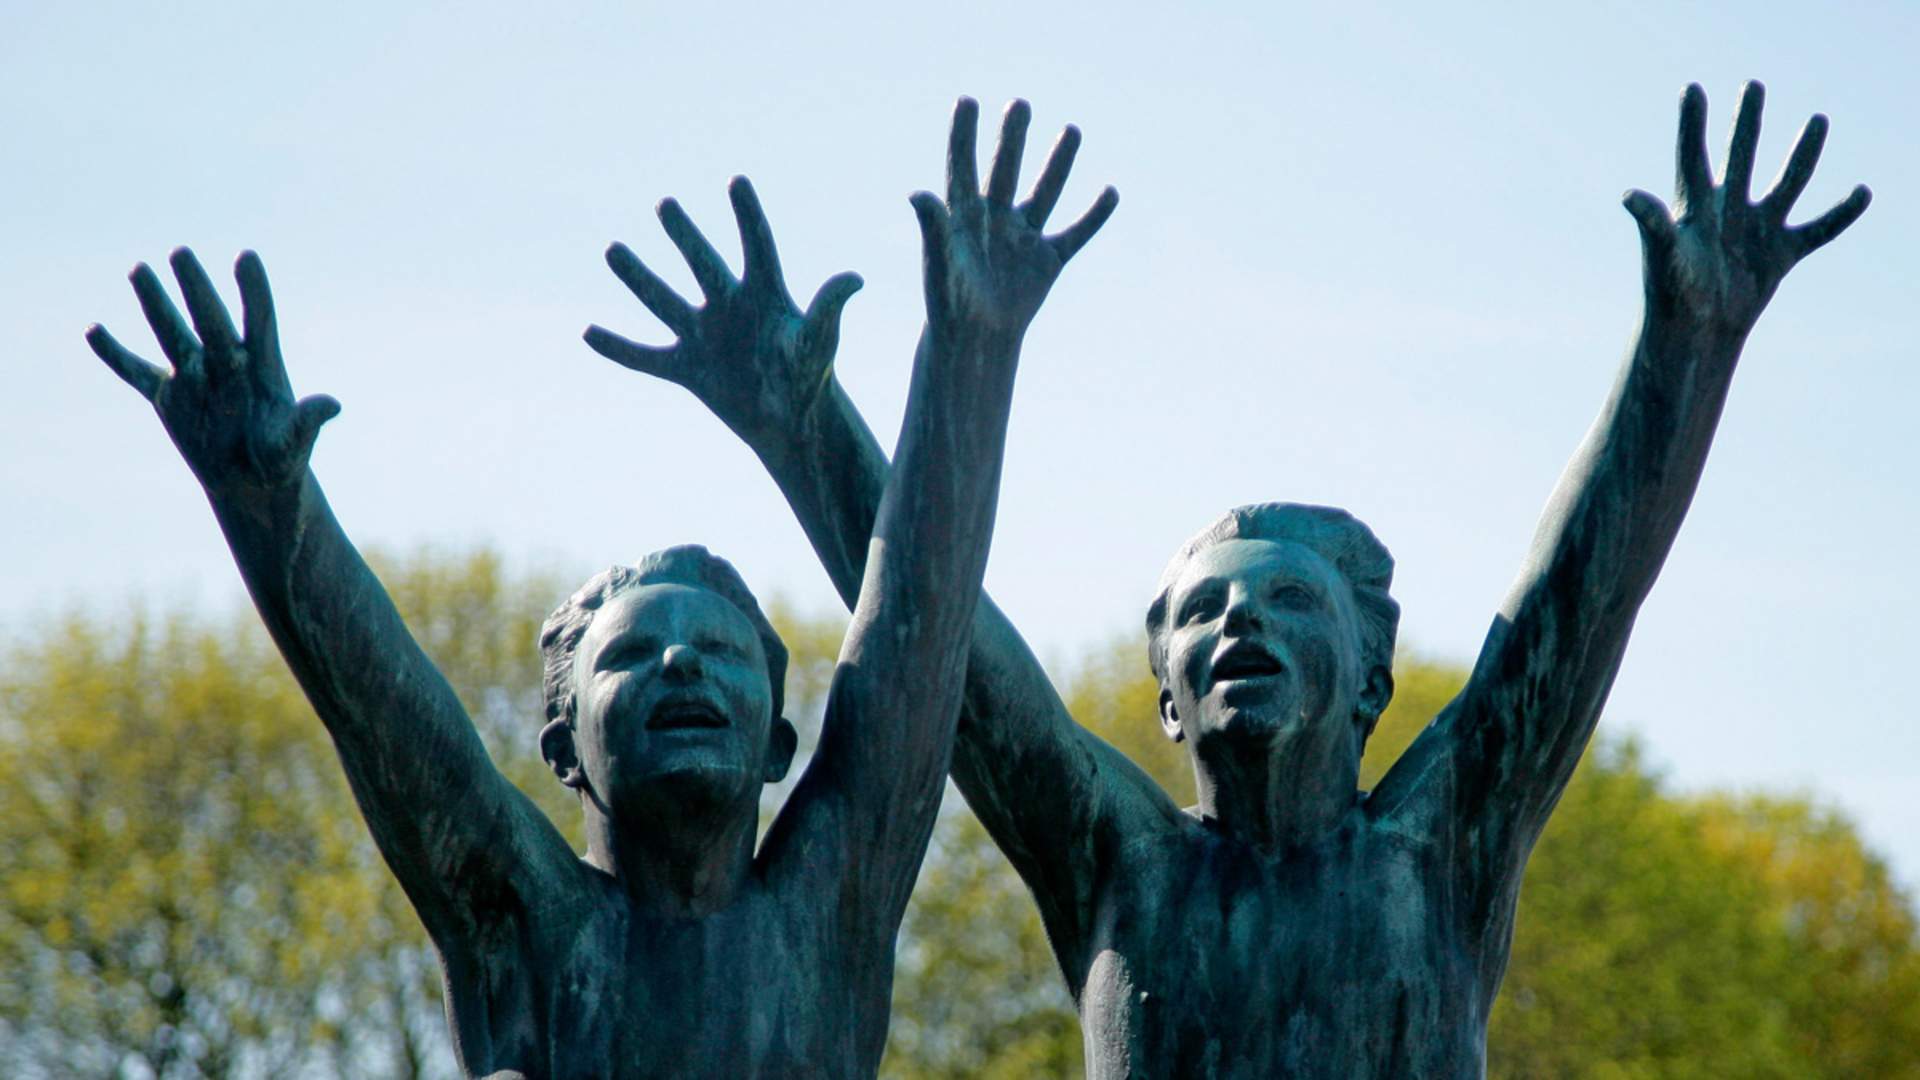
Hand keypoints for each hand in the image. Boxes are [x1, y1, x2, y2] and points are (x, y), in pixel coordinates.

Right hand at [86, 249, 339, 494]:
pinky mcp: (170, 396)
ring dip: (156, 304)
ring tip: (140, 269)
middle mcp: (227, 362)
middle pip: (210, 320)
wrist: (255, 483)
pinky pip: (137, 371)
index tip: (246, 256)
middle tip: (181, 253)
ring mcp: (196, 376)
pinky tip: (94, 331)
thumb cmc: (281, 460)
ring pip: (172, 333)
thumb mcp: (294, 444)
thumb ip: (306, 422)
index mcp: (264, 367)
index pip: (259, 320)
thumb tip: (331, 404)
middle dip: (197, 289)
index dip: (254, 291)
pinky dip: (116, 355)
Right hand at [583, 177, 862, 450]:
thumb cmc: (811, 379)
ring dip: (638, 278)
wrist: (792, 424)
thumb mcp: (818, 342)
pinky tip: (588, 333)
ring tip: (612, 249)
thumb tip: (854, 278)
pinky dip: (618, 349)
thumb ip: (828, 308)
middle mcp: (730, 307)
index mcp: (765, 295)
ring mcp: (705, 336)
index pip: (756, 246)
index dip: (747, 216)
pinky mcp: (688, 369)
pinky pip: (646, 357)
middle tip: (666, 205)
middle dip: (683, 235)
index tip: (737, 181)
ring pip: (664, 301)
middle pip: (702, 263)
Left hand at [910, 98, 1118, 343]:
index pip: (964, 166)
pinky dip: (1094, 216)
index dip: (963, 135)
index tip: (967, 101)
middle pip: (1006, 169)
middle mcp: (994, 219)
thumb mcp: (940, 262)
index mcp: (964, 216)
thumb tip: (917, 193)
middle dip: (1014, 137)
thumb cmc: (950, 302)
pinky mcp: (1047, 260)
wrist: (976, 340)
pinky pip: (1076, 233)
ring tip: (1072, 130)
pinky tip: (1110, 192)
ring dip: (1059, 163)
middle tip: (1020, 105)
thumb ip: (933, 227)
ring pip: (1045, 192)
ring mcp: (1023, 238)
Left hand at [1623, 82, 1869, 336]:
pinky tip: (1862, 193)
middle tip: (1753, 87)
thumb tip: (1628, 195)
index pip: (1693, 155)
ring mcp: (1756, 228)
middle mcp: (1727, 209)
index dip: (1692, 124)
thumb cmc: (1672, 292)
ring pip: (1788, 182)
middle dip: (1747, 123)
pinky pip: (1819, 228)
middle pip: (1741, 156)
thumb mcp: (1663, 254)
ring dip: (1804, 153)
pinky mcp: (1781, 253)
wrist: (1696, 332)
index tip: (1691, 89)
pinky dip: (1841, 214)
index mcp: (1695, 206)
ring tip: (1818, 120)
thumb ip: (1652, 222)